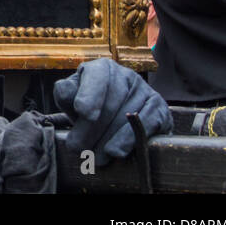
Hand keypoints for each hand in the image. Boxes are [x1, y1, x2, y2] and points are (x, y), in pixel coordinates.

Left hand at [54, 57, 171, 161]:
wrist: (118, 117)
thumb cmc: (90, 106)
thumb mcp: (72, 97)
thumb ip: (65, 93)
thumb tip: (65, 91)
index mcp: (101, 68)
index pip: (97, 76)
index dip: (90, 94)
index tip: (83, 112)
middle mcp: (125, 75)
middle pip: (111, 102)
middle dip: (92, 128)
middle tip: (78, 147)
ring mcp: (145, 91)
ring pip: (127, 116)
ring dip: (108, 139)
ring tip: (94, 156)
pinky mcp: (160, 109)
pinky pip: (147, 124)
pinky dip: (130, 139)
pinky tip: (116, 151)